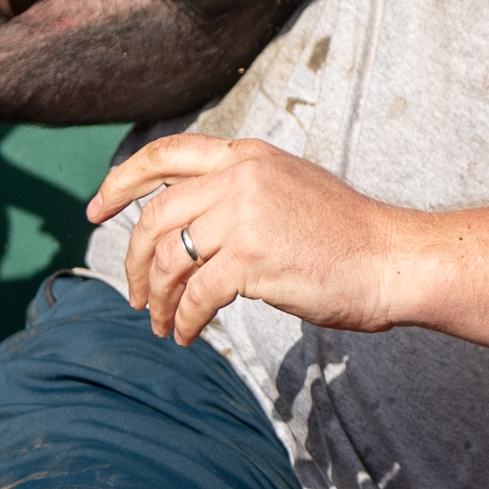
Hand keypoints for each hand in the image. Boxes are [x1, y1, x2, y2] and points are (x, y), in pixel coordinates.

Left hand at [88, 134, 420, 345]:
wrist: (392, 258)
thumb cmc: (345, 234)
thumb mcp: (286, 187)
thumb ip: (238, 191)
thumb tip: (187, 220)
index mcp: (245, 154)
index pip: (164, 155)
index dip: (120, 181)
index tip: (95, 209)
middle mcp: (239, 178)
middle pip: (155, 216)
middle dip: (134, 260)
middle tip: (133, 293)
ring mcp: (244, 217)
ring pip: (170, 259)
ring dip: (157, 298)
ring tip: (160, 323)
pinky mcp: (252, 260)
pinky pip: (196, 295)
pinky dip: (185, 320)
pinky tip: (187, 334)